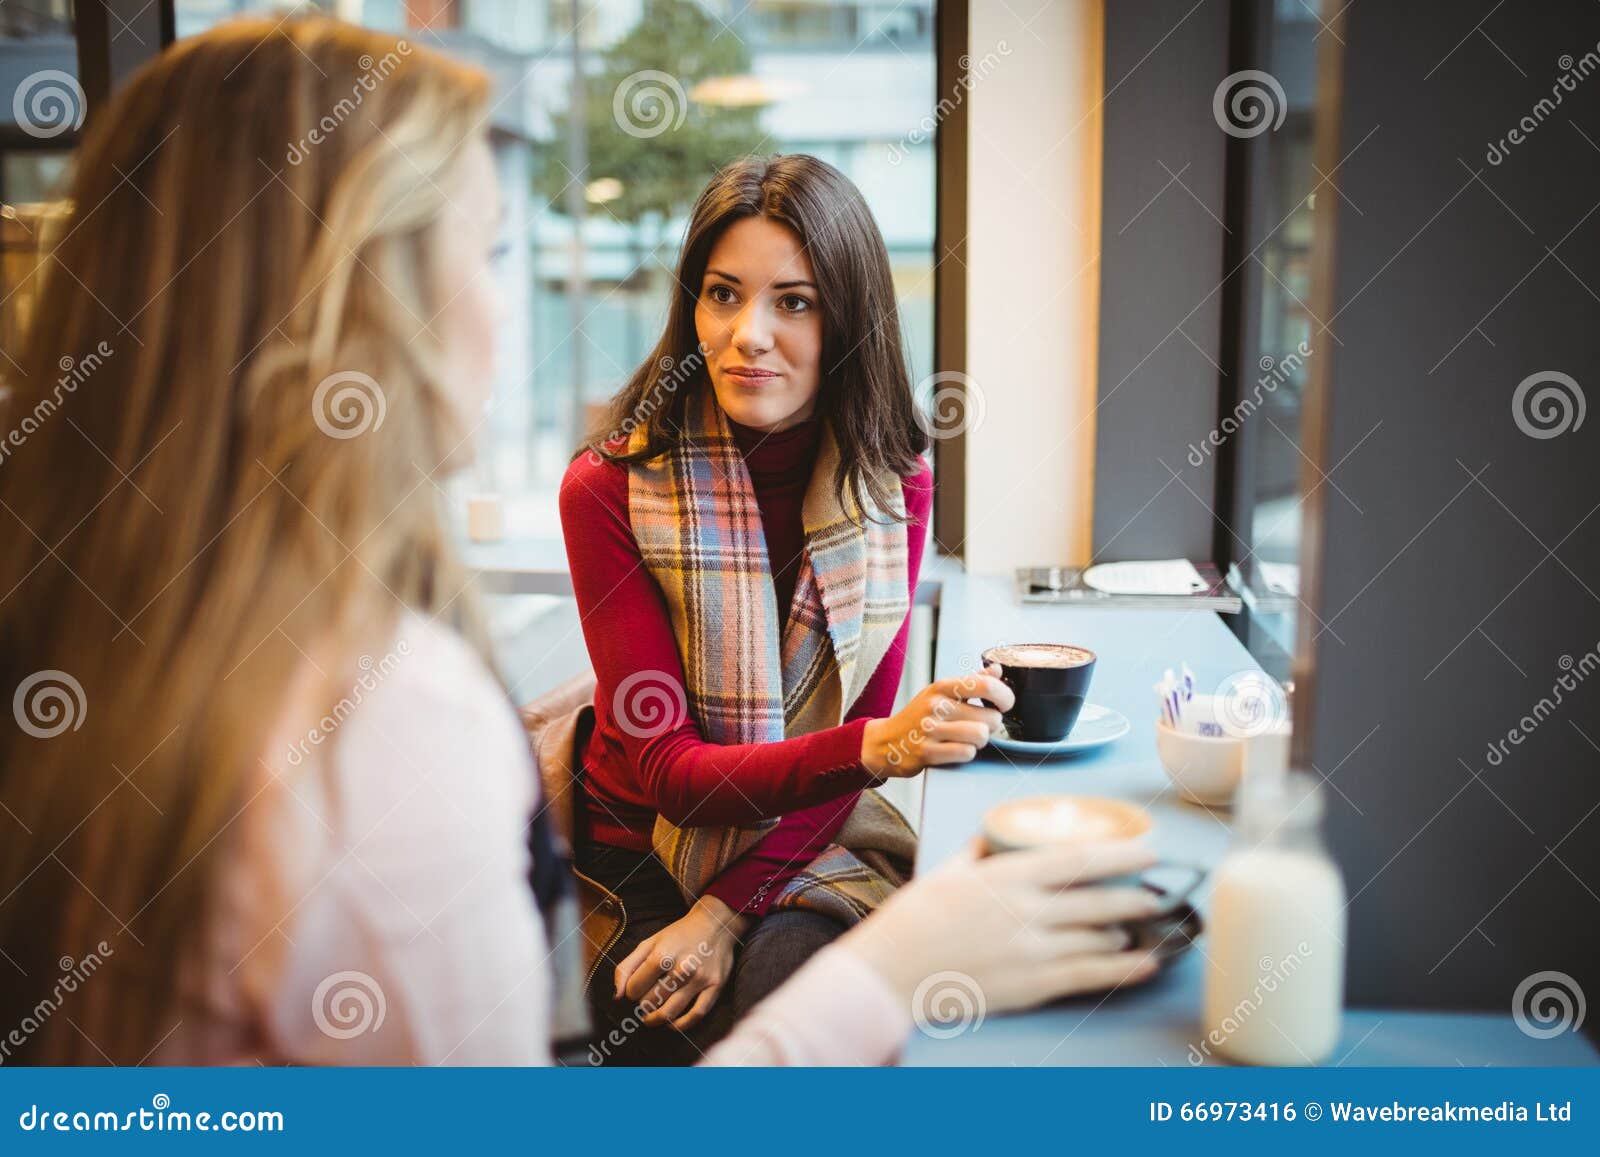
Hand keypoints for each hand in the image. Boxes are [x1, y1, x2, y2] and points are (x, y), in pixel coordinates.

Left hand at [614, 894, 751, 1031]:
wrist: (715, 923)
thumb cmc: (678, 935)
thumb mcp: (649, 943)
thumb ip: (627, 967)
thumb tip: (616, 997)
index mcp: (662, 954)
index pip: (634, 989)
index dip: (631, 992)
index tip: (636, 989)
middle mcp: (682, 967)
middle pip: (651, 1002)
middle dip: (644, 1004)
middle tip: (646, 1000)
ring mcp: (700, 978)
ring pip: (670, 1012)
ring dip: (656, 1019)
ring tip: (651, 1018)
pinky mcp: (715, 986)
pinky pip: (697, 1014)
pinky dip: (681, 1025)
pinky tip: (672, 1024)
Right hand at [841, 839, 1163, 1016]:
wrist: (890, 972)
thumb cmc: (913, 919)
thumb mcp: (947, 870)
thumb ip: (980, 852)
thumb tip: (996, 836)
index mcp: (1009, 875)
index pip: (1080, 859)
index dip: (1122, 855)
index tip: (1149, 850)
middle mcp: (1028, 910)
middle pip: (1100, 899)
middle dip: (1136, 895)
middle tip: (1157, 890)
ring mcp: (1034, 949)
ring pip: (1100, 936)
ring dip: (1127, 930)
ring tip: (1139, 925)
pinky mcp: (1032, 985)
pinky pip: (1091, 975)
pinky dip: (1125, 969)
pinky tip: (1146, 963)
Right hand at [860, 666, 1010, 776]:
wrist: (885, 742)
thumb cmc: (918, 717)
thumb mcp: (941, 693)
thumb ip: (971, 681)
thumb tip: (997, 669)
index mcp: (942, 687)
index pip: (985, 685)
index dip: (1004, 696)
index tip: (1005, 704)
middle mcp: (935, 705)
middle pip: (990, 717)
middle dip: (991, 725)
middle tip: (979, 726)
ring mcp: (930, 729)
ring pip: (980, 735)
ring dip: (979, 741)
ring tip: (968, 739)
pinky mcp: (926, 752)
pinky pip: (966, 753)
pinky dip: (966, 753)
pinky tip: (956, 750)